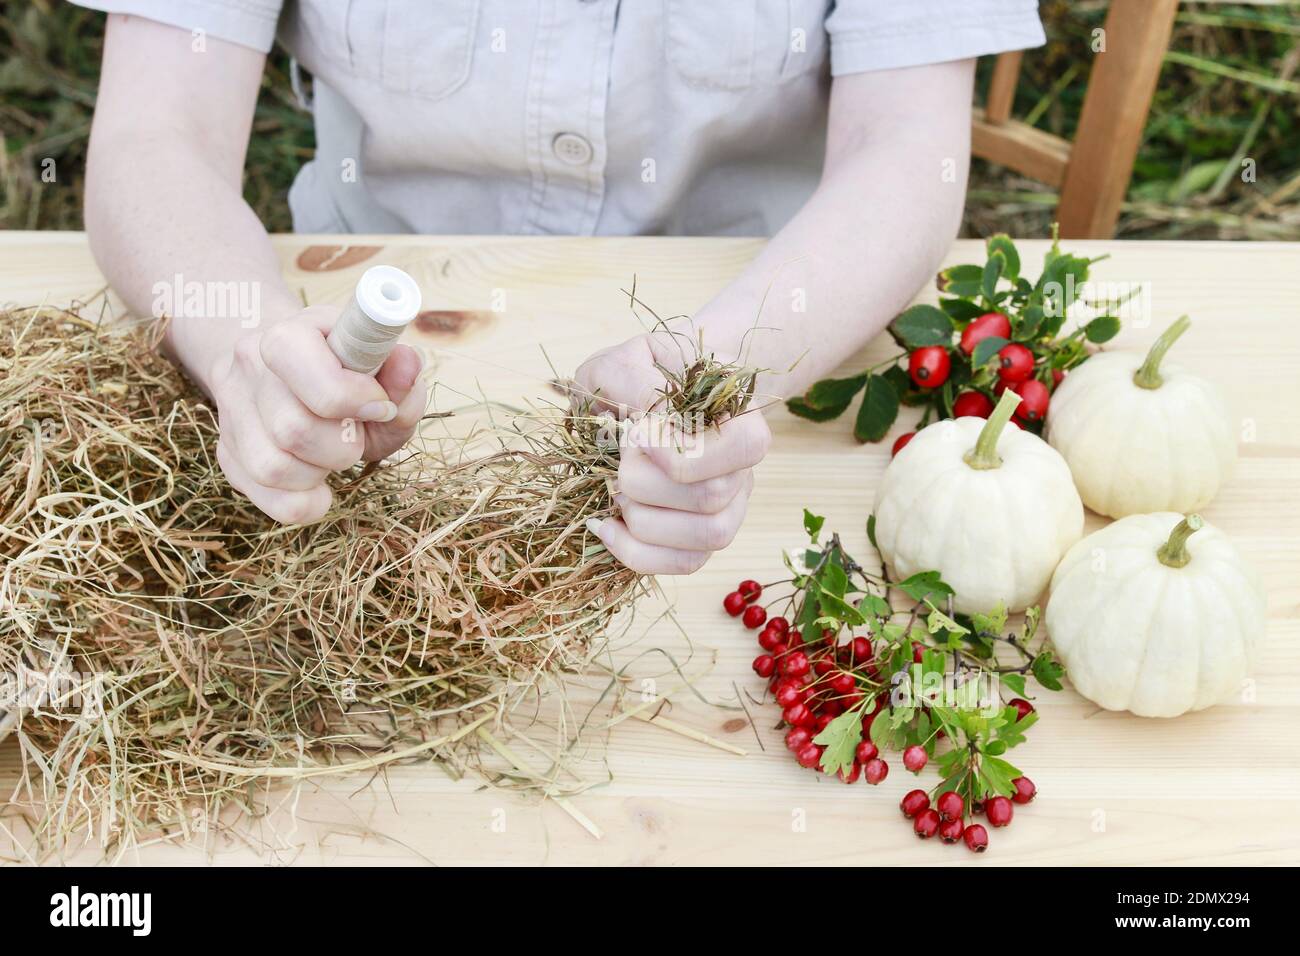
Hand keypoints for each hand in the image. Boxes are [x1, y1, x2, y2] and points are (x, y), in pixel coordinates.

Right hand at [200, 305, 426, 523]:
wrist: (291, 368)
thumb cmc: (348, 372)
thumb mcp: (381, 368)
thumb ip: (401, 374)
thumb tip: (408, 364)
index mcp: (289, 334)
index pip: (315, 378)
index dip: (356, 402)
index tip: (379, 406)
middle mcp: (249, 366)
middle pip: (293, 431)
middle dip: (341, 447)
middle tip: (354, 434)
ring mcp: (231, 410)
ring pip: (272, 468)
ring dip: (318, 474)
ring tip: (332, 455)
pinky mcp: (228, 451)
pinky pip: (266, 498)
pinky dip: (303, 503)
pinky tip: (319, 488)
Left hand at [574, 334, 769, 573]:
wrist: (650, 394)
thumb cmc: (641, 376)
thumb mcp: (625, 360)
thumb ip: (634, 380)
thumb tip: (653, 422)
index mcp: (742, 417)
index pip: (743, 447)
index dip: (679, 450)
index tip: (636, 431)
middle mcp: (744, 469)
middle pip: (710, 499)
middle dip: (644, 481)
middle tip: (621, 455)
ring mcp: (728, 508)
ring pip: (704, 541)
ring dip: (642, 519)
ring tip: (616, 489)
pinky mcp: (701, 538)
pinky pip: (684, 564)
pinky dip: (635, 553)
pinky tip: (604, 526)